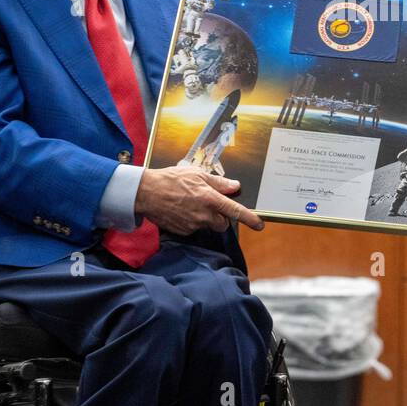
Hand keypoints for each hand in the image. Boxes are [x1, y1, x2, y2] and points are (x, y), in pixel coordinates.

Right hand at [134, 166, 263, 235]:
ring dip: (206, 218)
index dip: (250, 219)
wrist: (146, 193)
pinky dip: (193, 222)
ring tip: (191, 204)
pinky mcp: (184, 232)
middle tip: (209, 203)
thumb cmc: (171, 179)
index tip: (260, 225)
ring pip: (209, 226)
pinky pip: (195, 229)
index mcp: (210, 198)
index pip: (235, 212)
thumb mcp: (196, 174)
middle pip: (223, 223)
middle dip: (221, 216)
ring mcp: (193, 225)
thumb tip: (235, 187)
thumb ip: (218, 182)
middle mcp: (204, 215)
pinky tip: (182, 210)